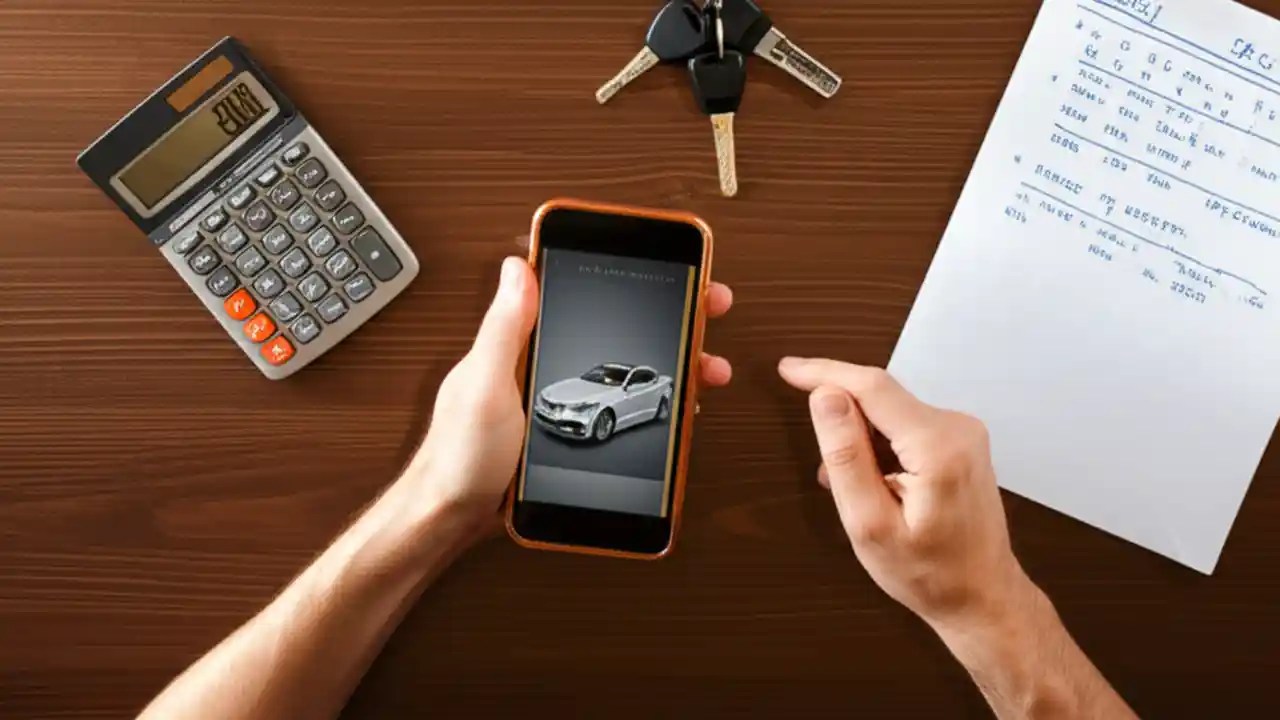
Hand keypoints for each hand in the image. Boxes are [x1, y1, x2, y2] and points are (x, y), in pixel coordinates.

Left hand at [401, 257, 734, 532]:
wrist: (451, 516)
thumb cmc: (457, 455)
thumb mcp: (483, 384)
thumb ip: (504, 327)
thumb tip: (519, 265)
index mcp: (521, 344)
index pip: (578, 293)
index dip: (624, 276)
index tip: (665, 264)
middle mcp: (541, 365)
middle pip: (615, 331)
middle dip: (666, 317)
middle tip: (707, 309)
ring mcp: (557, 399)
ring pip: (624, 373)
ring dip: (669, 364)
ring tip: (706, 368)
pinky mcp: (566, 432)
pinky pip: (618, 410)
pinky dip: (652, 406)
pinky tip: (674, 409)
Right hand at [778, 358, 1035, 632]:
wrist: (982, 596)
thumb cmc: (927, 573)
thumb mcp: (869, 523)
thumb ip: (846, 456)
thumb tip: (825, 397)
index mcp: (937, 446)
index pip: (871, 386)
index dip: (824, 372)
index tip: (787, 369)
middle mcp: (958, 427)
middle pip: (881, 395)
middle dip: (840, 415)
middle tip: (821, 464)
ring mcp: (963, 432)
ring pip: (890, 410)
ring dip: (859, 436)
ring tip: (848, 488)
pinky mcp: (961, 440)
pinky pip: (906, 424)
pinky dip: (879, 445)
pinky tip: (872, 483)